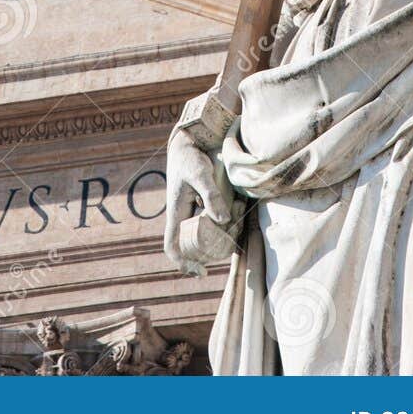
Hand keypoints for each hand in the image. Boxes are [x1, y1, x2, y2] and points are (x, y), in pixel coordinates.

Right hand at [163, 128, 235, 272]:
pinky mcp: (208, 204)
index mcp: (176, 212)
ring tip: (239, 208)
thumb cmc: (191, 157)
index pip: (172, 246)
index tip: (201, 272)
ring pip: (213, 233)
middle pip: (198, 245)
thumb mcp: (200, 174)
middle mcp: (186, 216)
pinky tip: (240, 203)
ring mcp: (197, 211)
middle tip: (233, 231)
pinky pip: (221, 219)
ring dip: (229, 228)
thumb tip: (222, 219)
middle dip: (217, 245)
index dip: (183, 263)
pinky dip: (232, 216)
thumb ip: (211, 195)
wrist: (194, 141)